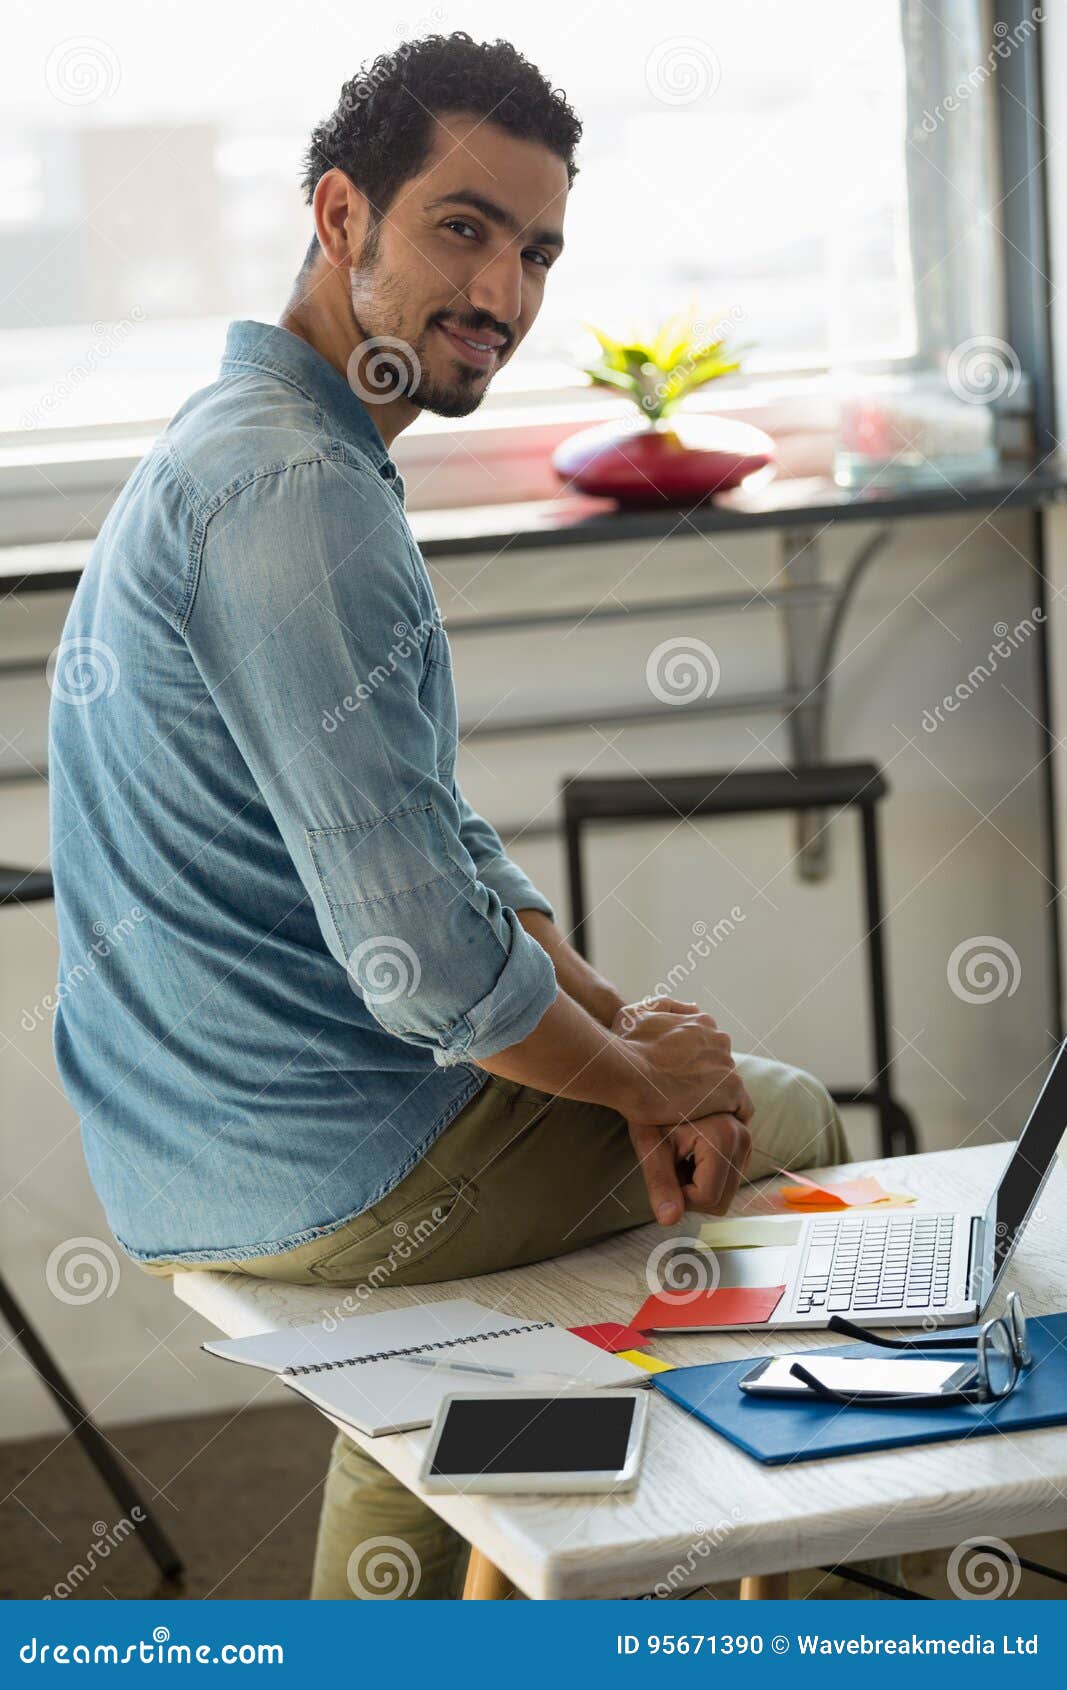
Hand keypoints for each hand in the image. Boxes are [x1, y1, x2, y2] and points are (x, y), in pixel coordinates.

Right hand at [612, 1000, 752, 1127]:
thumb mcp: (636, 1013)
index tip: (681, 1082)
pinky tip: (717, 1129)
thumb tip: (695, 1007)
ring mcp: (726, 1064)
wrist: (626, 1072)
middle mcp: (719, 1039)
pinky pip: (743, 1108)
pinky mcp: (730, 1089)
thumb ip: (667, 1007)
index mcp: (701, 1022)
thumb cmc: (625, 1045)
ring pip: (729, 1087)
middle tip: (683, 1102)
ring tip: (695, 1118)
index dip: (696, 1066)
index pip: (709, 1048)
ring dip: (715, 1101)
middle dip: (706, 1082)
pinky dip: (733, 1118)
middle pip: (720, 1066)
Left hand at [627, 1111, 750, 1224]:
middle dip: (691, 1191)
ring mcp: (747, 1138)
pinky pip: (729, 1176)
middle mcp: (743, 1137)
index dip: (680, 1195)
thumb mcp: (650, 1146)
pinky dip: (708, 1173)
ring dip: (699, 1183)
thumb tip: (668, 1220)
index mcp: (723, 1137)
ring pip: (726, 1191)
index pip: (707, 1198)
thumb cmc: (650, 1110)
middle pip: (721, 1200)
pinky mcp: (744, 1140)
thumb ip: (660, 1183)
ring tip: (680, 1155)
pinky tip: (691, 1152)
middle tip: (671, 1163)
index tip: (665, 1170)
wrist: (657, 1080)